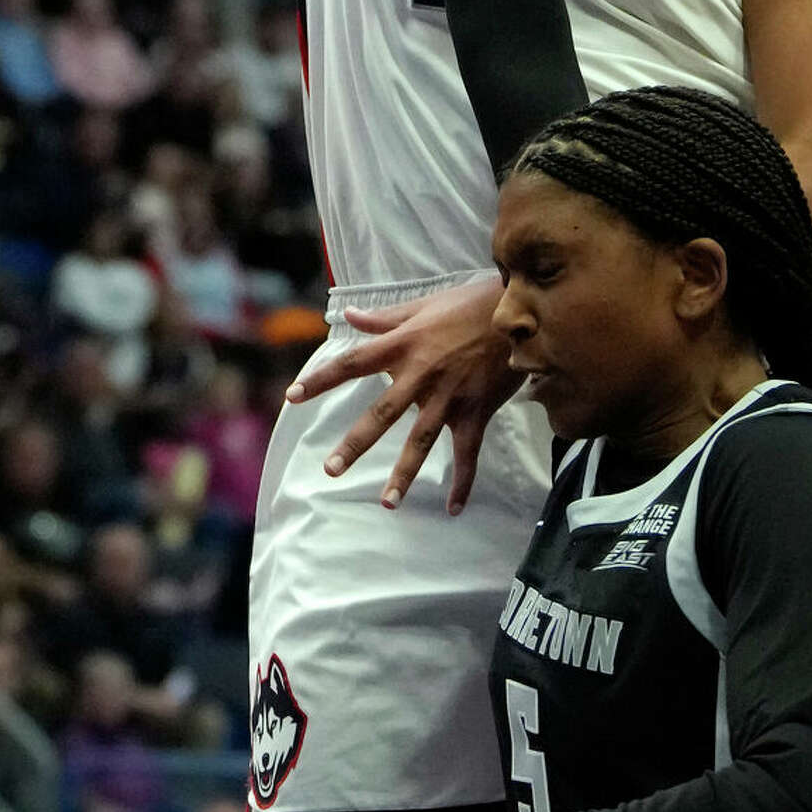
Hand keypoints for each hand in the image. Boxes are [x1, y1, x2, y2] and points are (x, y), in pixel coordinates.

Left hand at [288, 274, 516, 512]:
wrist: (519, 312)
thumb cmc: (469, 304)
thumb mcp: (423, 306)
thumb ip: (384, 318)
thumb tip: (348, 315)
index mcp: (404, 345)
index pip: (353, 363)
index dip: (322, 379)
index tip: (292, 396)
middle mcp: (422, 374)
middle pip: (382, 413)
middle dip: (356, 443)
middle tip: (330, 470)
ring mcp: (450, 397)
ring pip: (422, 440)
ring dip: (404, 473)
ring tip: (387, 503)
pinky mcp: (476, 411)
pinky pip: (468, 453)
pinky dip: (463, 481)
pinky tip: (454, 508)